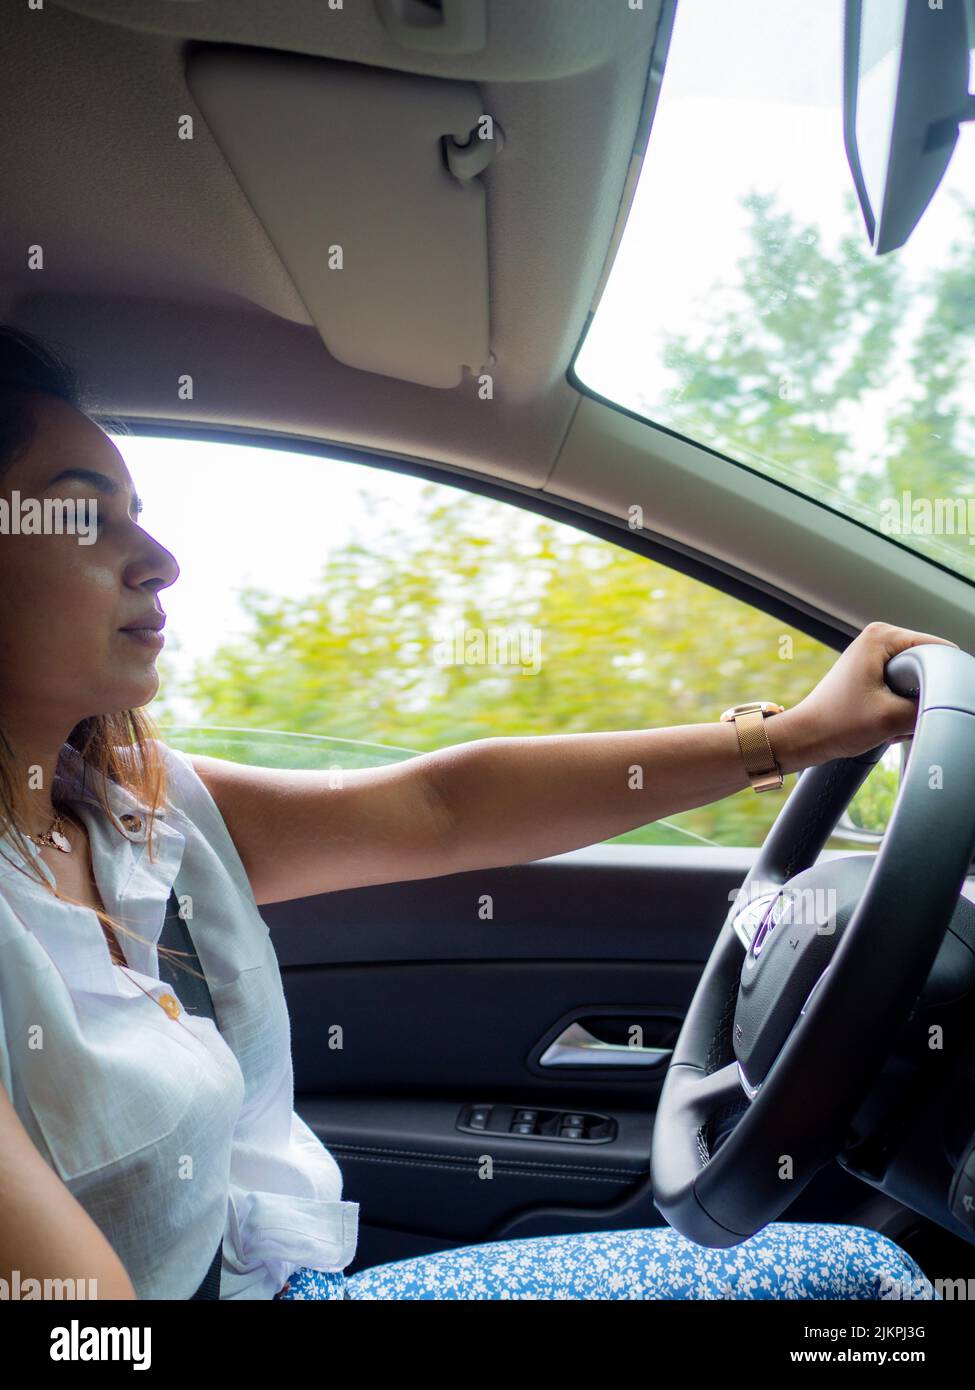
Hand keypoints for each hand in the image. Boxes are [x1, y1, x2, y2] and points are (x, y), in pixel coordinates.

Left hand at [783, 621, 959, 765]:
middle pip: (929, 667)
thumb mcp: (893, 719)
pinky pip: (904, 691)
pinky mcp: (872, 673)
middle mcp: (879, 638)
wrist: (806, 738)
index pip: (939, 649)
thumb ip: (929, 708)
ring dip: (910, 706)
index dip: (943, 679)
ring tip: (889, 719)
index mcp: (882, 635)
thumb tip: (948, 706)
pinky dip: (900, 710)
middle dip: (922, 696)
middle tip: (899, 715)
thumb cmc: (836, 724)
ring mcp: (875, 655)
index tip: (930, 704)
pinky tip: (885, 722)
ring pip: (918, 683)